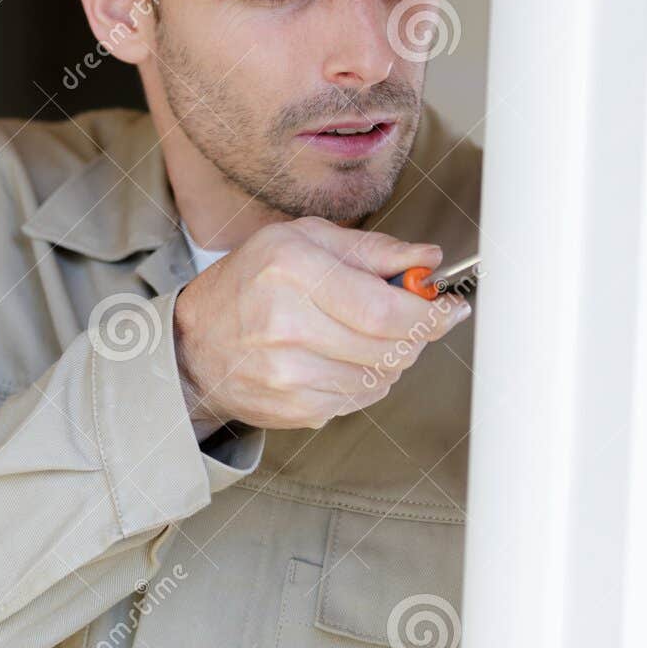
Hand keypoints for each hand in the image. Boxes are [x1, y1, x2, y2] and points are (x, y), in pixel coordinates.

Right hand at [173, 216, 471, 433]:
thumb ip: (371, 249)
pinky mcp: (294, 407)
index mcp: (292, 269)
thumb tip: (429, 258)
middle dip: (416, 334)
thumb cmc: (251, 281)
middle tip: (413, 318)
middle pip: (390, 346)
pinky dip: (364, 380)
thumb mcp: (302, 240)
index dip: (430, 313)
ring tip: (363, 335)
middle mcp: (286, 324)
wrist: (194, 343)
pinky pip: (359, 398)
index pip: (385, 309)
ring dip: (390, 357)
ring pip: (381, 376)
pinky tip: (341, 359)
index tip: (452, 308)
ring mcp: (288, 373)